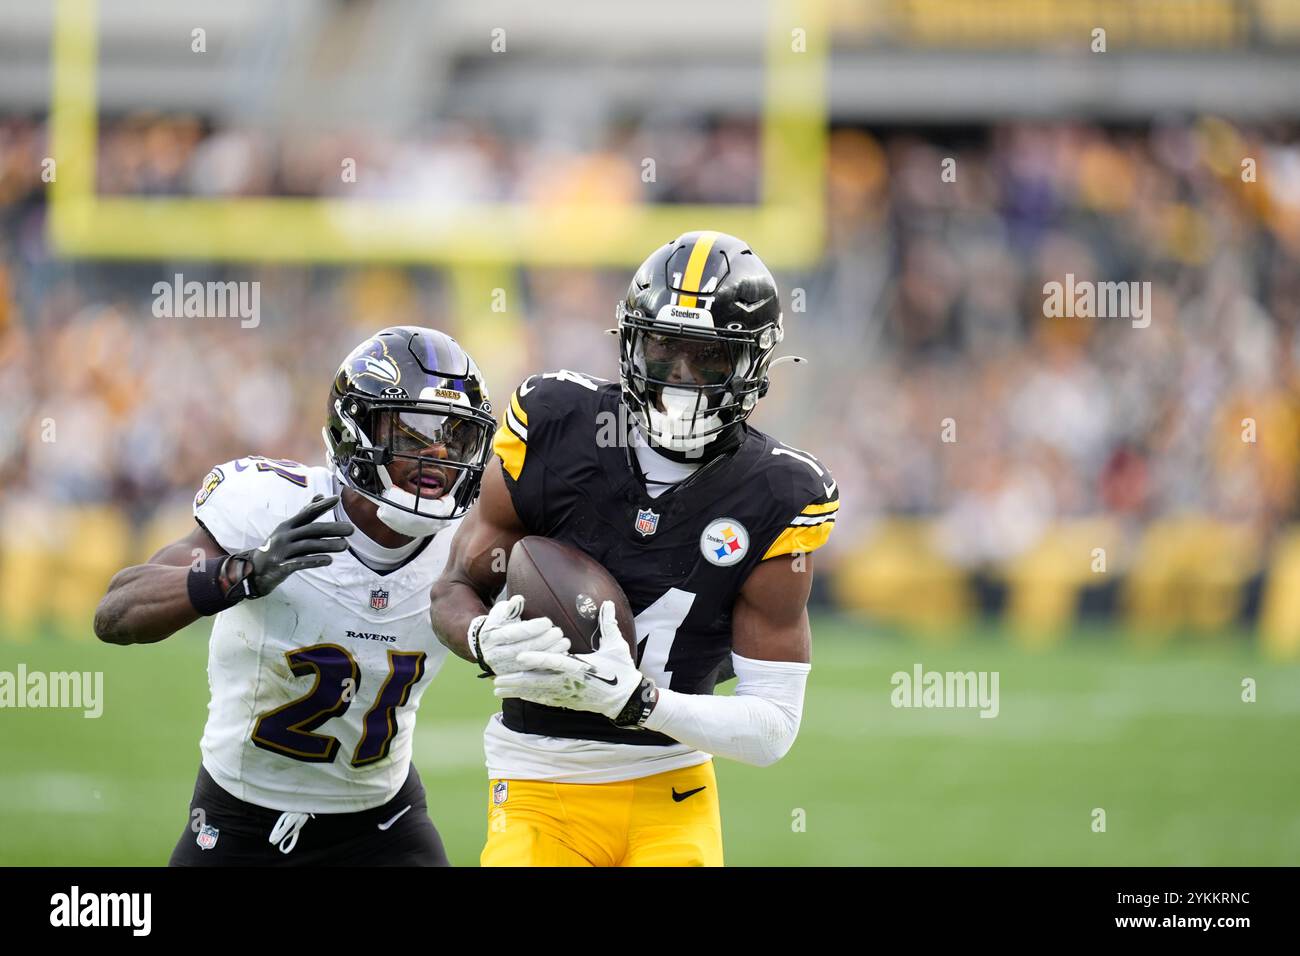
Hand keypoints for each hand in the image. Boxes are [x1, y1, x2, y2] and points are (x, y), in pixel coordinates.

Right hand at [223, 495, 352, 598]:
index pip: (306, 513)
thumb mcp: (288, 529)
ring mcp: (282, 551)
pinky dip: (315, 560)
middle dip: (332, 529)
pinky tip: (329, 560)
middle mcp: (284, 536)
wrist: (254, 571)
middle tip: (351, 529)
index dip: (321, 506)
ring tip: (345, 545)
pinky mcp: (281, 566)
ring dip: (328, 545)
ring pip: (308, 546)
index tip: (337, 499)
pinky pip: (300, 562)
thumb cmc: (277, 547)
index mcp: (287, 525)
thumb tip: (320, 495)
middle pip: (311, 530)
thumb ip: (305, 514)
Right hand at [468, 594, 567, 676]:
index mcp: (489, 637)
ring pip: (528, 664)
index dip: (531, 628)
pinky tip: (561, 655)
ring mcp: (503, 669)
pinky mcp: (514, 678)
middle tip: (558, 632)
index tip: (548, 622)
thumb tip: (518, 599)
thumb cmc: (500, 624)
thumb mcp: (502, 613)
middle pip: (521, 650)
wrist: (489, 646)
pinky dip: (548, 664)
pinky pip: (534, 673)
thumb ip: (511, 608)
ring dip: (549, 653)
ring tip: (564, 642)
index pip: (511, 633)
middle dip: (542, 641)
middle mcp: (493, 655)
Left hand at [493, 601, 648, 721]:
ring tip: (497, 688)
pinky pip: (544, 700)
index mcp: (581, 667)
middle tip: (496, 678)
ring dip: (517, 690)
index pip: (555, 662)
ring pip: (538, 692)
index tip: (520, 656)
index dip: (537, 659)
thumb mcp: (617, 646)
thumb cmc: (621, 671)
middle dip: (517, 680)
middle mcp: (571, 682)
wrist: (626, 699)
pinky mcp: (568, 701)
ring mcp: (568, 694)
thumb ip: (609, 624)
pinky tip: (515, 695)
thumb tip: (608, 603)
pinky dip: (528, 697)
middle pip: (539, 681)